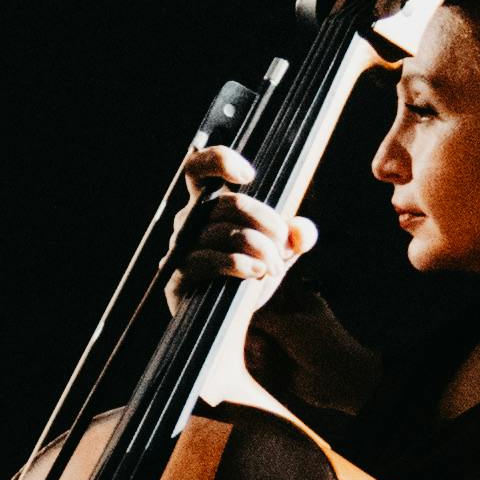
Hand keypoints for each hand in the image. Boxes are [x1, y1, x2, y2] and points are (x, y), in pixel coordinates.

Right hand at [166, 146, 315, 309]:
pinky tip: (256, 272)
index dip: (218, 161)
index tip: (249, 177)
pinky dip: (237, 264)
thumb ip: (296, 236)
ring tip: (274, 267)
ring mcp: (180, 247)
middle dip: (264, 220)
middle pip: (226, 204)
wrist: (231, 318)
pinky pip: (206, 260)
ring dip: (258, 248)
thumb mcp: (281, 252)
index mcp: (209, 204)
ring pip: (221, 232)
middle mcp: (189, 220)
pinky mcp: (177, 274)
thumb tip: (302, 232)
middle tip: (283, 242)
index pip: (198, 168)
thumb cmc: (252, 273)